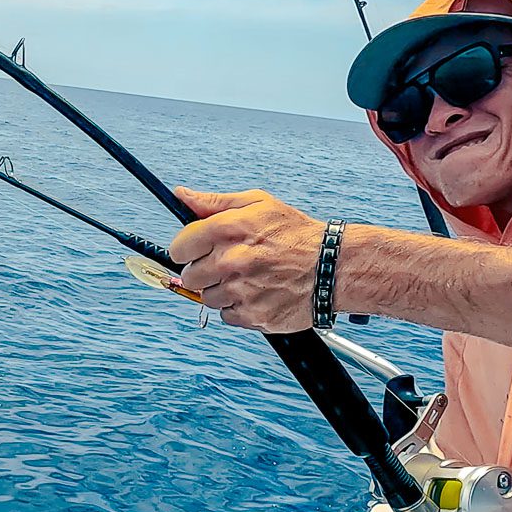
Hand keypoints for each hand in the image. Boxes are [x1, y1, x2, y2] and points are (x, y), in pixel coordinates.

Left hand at [167, 186, 326, 332]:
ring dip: (222, 290)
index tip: (198, 250)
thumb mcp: (258, 204)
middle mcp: (231, 261)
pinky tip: (257, 293)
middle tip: (229, 264)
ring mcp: (241, 290)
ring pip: (207, 298)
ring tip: (248, 278)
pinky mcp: (252, 315)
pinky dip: (238, 307)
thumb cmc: (295, 234)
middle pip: (190, 276)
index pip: (179, 248)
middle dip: (204, 271)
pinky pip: (227, 315)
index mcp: (227, 229)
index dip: (188, 249)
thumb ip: (214, 203)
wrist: (332, 267)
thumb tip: (182, 196)